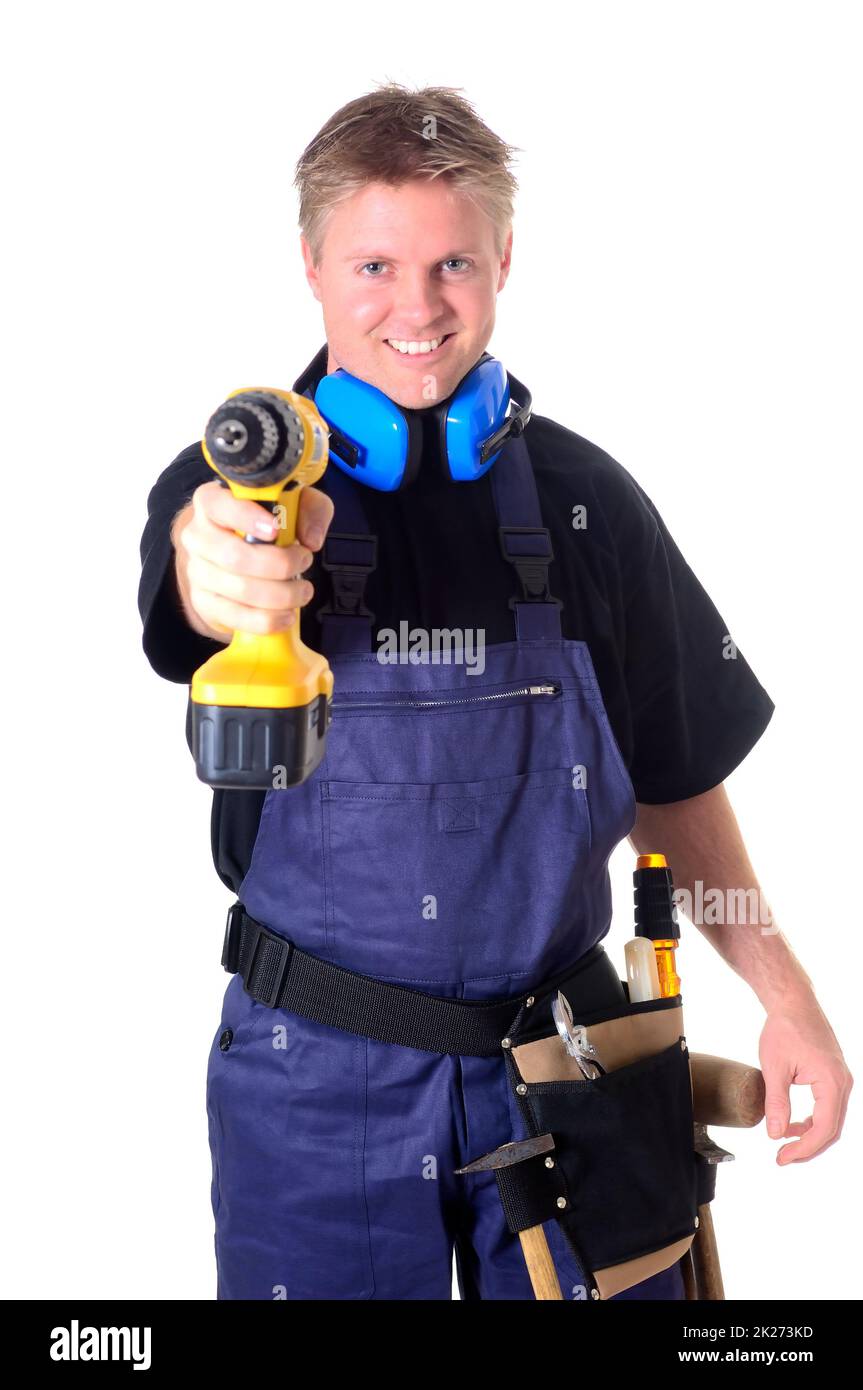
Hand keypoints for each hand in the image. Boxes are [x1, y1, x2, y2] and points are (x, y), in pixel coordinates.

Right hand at [171, 480, 334, 640]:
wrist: (241, 555)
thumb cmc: (268, 524)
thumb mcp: (295, 505)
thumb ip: (310, 510)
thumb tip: (311, 540)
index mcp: (211, 503)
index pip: (218, 505)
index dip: (246, 517)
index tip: (275, 529)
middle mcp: (197, 536)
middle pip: (234, 555)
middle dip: (279, 564)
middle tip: (304, 561)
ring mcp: (197, 571)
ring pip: (239, 589)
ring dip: (280, 595)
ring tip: (302, 591)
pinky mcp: (204, 602)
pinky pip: (235, 616)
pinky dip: (267, 619)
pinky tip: (286, 615)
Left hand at [758, 998, 852, 1162]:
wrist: (793, 1002)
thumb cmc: (783, 1028)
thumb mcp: (774, 1067)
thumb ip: (776, 1103)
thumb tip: (774, 1135)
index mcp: (832, 1081)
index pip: (824, 1128)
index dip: (804, 1149)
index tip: (781, 1157)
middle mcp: (843, 1082)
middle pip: (832, 1129)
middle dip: (808, 1148)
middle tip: (782, 1158)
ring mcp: (841, 1079)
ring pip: (832, 1120)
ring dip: (811, 1135)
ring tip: (784, 1144)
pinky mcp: (834, 1076)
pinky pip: (829, 1107)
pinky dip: (813, 1120)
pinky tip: (793, 1124)